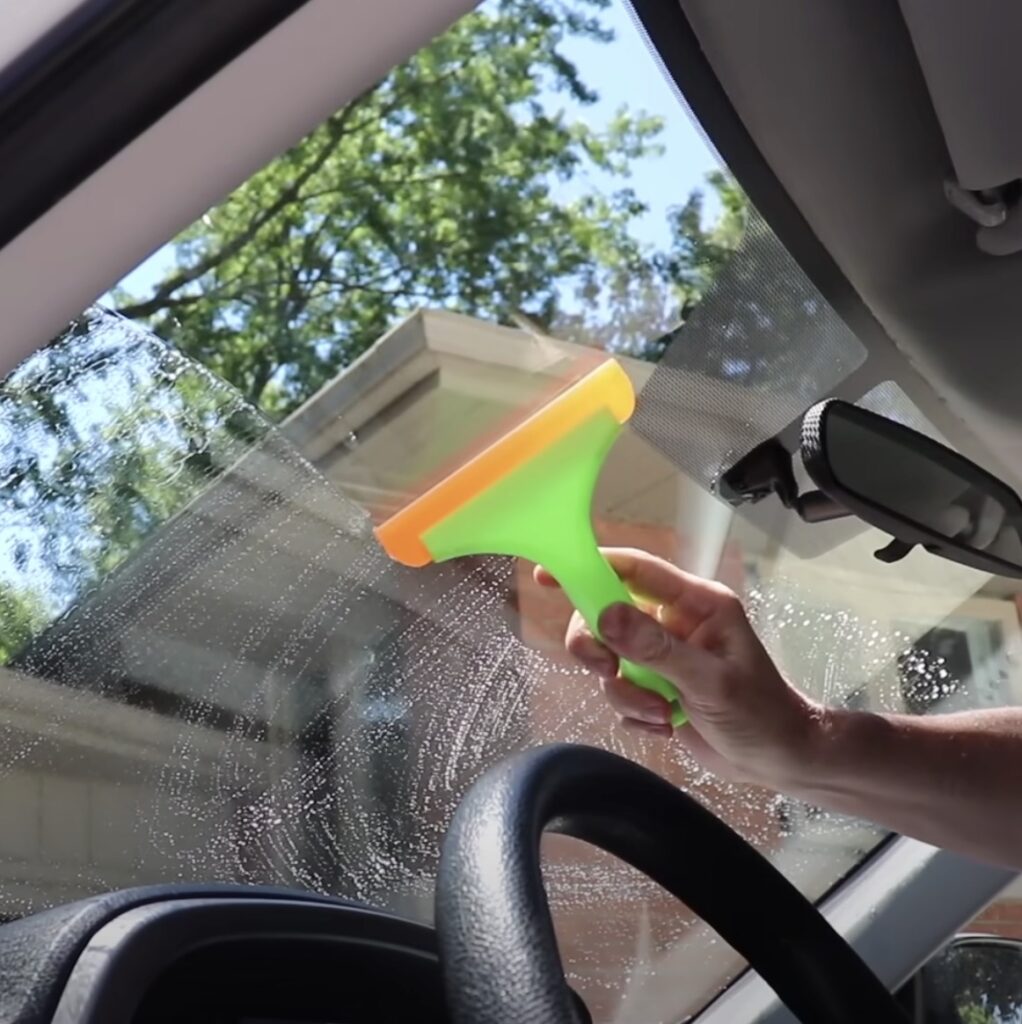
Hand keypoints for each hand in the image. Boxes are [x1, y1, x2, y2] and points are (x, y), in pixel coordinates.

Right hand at [534, 548, 825, 786]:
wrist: (778, 761)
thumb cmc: (760, 714)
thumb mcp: (710, 680)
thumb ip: (658, 649)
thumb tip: (607, 616)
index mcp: (695, 604)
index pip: (635, 570)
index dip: (591, 566)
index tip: (549, 573)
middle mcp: (673, 622)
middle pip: (605, 615)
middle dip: (599, 647)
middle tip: (607, 670)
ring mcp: (661, 655)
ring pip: (608, 659)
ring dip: (626, 692)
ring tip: (663, 712)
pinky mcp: (653, 686)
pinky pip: (617, 690)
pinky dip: (634, 712)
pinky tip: (667, 722)